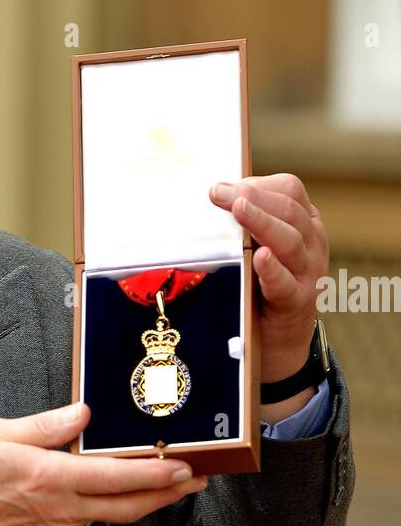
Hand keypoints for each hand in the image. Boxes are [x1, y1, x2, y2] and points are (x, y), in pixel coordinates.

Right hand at [0, 402, 207, 525]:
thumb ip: (46, 426)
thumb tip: (82, 415)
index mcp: (52, 478)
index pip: (119, 478)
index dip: (158, 475)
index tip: (184, 467)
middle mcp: (61, 509)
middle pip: (129, 507)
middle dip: (168, 494)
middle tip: (196, 482)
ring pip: (108, 516)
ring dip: (137, 501)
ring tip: (160, 486)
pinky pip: (81, 523)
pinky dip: (100, 508)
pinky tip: (104, 496)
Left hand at [209, 173, 326, 385]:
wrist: (280, 340)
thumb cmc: (264, 286)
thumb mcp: (260, 247)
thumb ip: (246, 225)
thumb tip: (213, 196)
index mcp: (305, 223)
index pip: (289, 191)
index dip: (258, 185)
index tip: (223, 185)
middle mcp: (312, 244)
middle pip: (288, 211)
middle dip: (252, 198)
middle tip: (218, 192)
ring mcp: (308, 273)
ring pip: (290, 241)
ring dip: (262, 222)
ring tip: (238, 210)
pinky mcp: (296, 302)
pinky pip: (286, 283)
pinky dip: (272, 269)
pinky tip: (259, 258)